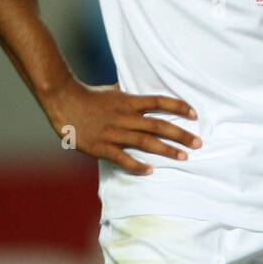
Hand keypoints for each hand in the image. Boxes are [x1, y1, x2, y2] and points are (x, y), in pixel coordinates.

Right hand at [42, 78, 201, 174]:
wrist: (63, 101)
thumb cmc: (89, 95)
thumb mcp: (113, 91)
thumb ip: (130, 96)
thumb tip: (144, 95)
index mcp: (129, 101)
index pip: (159, 102)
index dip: (178, 107)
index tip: (195, 115)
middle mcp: (125, 116)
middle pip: (158, 125)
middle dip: (181, 135)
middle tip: (199, 143)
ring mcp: (113, 132)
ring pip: (145, 142)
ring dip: (166, 150)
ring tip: (184, 157)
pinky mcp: (101, 146)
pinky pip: (122, 158)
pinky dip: (137, 165)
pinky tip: (150, 171)